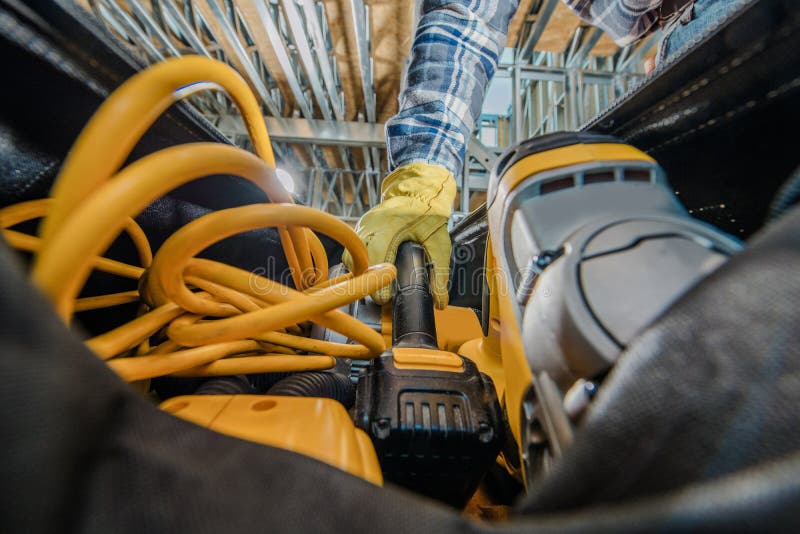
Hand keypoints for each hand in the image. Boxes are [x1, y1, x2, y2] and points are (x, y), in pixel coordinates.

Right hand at [342, 162, 455, 308]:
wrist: (420, 188)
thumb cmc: (430, 213)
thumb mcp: (439, 242)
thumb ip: (440, 271)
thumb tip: (440, 302)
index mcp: (389, 227)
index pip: (374, 259)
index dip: (377, 283)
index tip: (386, 298)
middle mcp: (371, 225)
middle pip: (356, 260)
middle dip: (366, 280)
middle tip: (381, 295)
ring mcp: (363, 224)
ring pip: (350, 256)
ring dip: (360, 272)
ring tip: (376, 285)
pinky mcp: (361, 226)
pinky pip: (353, 248)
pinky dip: (359, 262)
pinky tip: (372, 271)